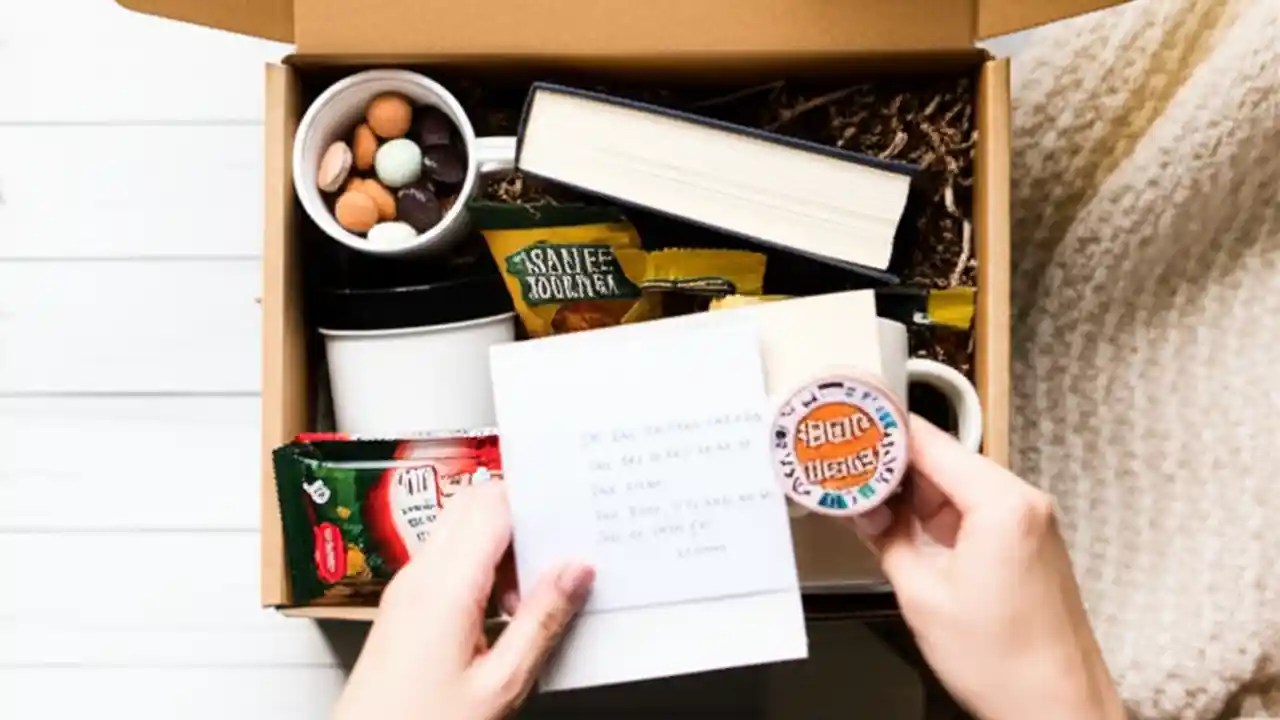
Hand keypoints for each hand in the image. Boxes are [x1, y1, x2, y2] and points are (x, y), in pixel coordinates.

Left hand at [334, 482, 594, 719]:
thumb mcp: (500, 683)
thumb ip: (541, 621)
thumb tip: (576, 570)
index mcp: (445, 586)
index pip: (494, 503)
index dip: (536, 504)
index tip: (571, 522)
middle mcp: (420, 575)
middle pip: (474, 505)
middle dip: (521, 520)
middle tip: (557, 558)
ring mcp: (408, 588)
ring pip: (461, 530)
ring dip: (502, 549)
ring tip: (528, 602)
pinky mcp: (405, 605)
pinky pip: (448, 561)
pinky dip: (482, 569)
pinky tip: (502, 615)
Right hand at [852, 416, 1123, 719]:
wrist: (1057, 709)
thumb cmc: (1006, 664)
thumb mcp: (922, 594)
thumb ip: (887, 538)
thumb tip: (862, 511)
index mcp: (1001, 504)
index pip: (928, 442)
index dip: (880, 431)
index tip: (844, 426)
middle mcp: (1022, 503)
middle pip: (942, 459)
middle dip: (889, 464)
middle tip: (840, 466)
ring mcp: (1027, 523)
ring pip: (954, 486)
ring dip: (909, 492)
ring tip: (860, 494)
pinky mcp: (1024, 544)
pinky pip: (970, 512)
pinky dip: (933, 514)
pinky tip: (897, 523)